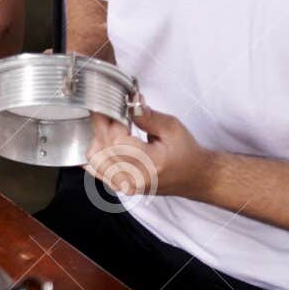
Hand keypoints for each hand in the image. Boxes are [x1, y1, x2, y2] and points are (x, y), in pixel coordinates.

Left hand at [84, 103, 214, 200]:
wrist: (194, 176)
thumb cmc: (186, 153)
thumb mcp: (172, 128)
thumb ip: (147, 116)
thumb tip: (129, 103)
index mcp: (150, 164)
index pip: (115, 139)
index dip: (114, 120)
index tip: (118, 107)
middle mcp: (134, 178)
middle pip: (101, 147)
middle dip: (105, 125)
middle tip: (115, 112)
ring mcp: (125, 185)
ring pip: (94, 157)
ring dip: (99, 138)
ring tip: (115, 128)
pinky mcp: (119, 186)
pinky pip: (96, 168)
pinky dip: (99, 151)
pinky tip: (109, 142)